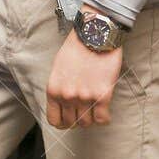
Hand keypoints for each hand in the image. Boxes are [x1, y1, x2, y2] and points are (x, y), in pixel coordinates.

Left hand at [45, 11, 125, 128]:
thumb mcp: (58, 68)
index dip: (63, 122)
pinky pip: (102, 119)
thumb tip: (63, 103)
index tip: (70, 118)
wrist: (94, 35)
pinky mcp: (102, 96)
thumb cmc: (76, 48)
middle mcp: (67, 96)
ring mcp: (85, 97)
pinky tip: (104, 109)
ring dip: (91, 118)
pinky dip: (104, 118)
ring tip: (94, 107)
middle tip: (84, 110)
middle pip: (72, 123)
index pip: (54, 120)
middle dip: (78, 119)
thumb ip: (59, 88)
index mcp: (54, 90)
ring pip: (87, 123)